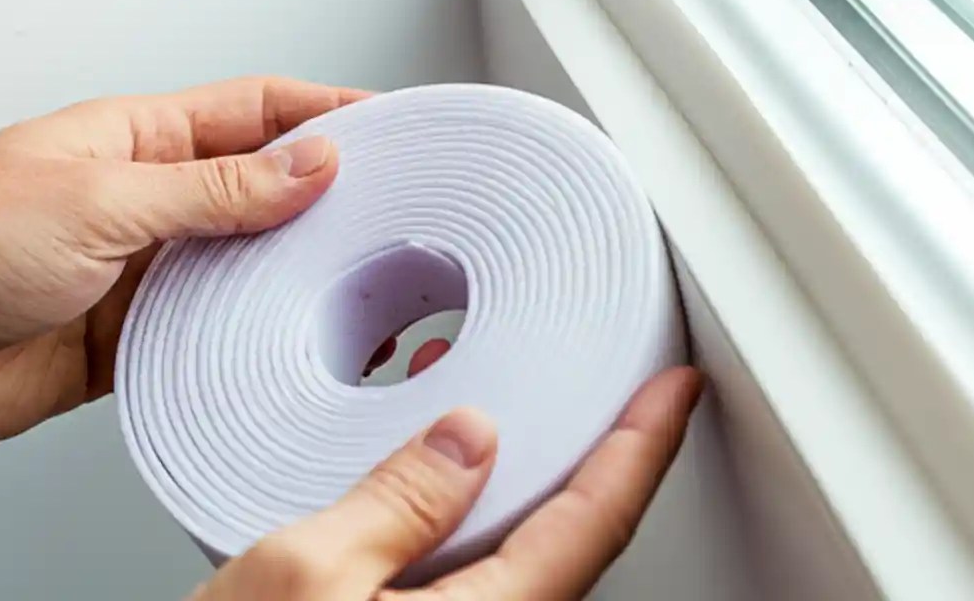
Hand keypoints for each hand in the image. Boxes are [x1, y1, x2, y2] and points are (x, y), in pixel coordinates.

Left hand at [0, 77, 367, 440]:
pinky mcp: (142, 334)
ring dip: (296, 271)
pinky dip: (253, 334)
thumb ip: (215, 191)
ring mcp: (150, 268)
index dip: (326, 112)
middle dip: (329, 194)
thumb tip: (309, 164)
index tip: (390, 123)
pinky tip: (282, 336)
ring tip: (351, 276)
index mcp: (140, 139)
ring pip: (250, 262)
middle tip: (392, 207)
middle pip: (264, 188)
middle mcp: (153, 200)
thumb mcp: (102, 200)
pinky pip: (218, 330)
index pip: (256, 111)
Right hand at [191, 366, 703, 600]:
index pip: (597, 520)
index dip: (645, 444)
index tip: (674, 391)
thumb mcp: (299, 578)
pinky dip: (487, 531)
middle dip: (593, 457)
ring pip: (533, 567)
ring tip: (512, 427)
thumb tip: (467, 438)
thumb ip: (396, 502)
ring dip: (532, 491)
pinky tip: (450, 501)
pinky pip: (489, 590)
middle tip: (602, 391)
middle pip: (578, 543)